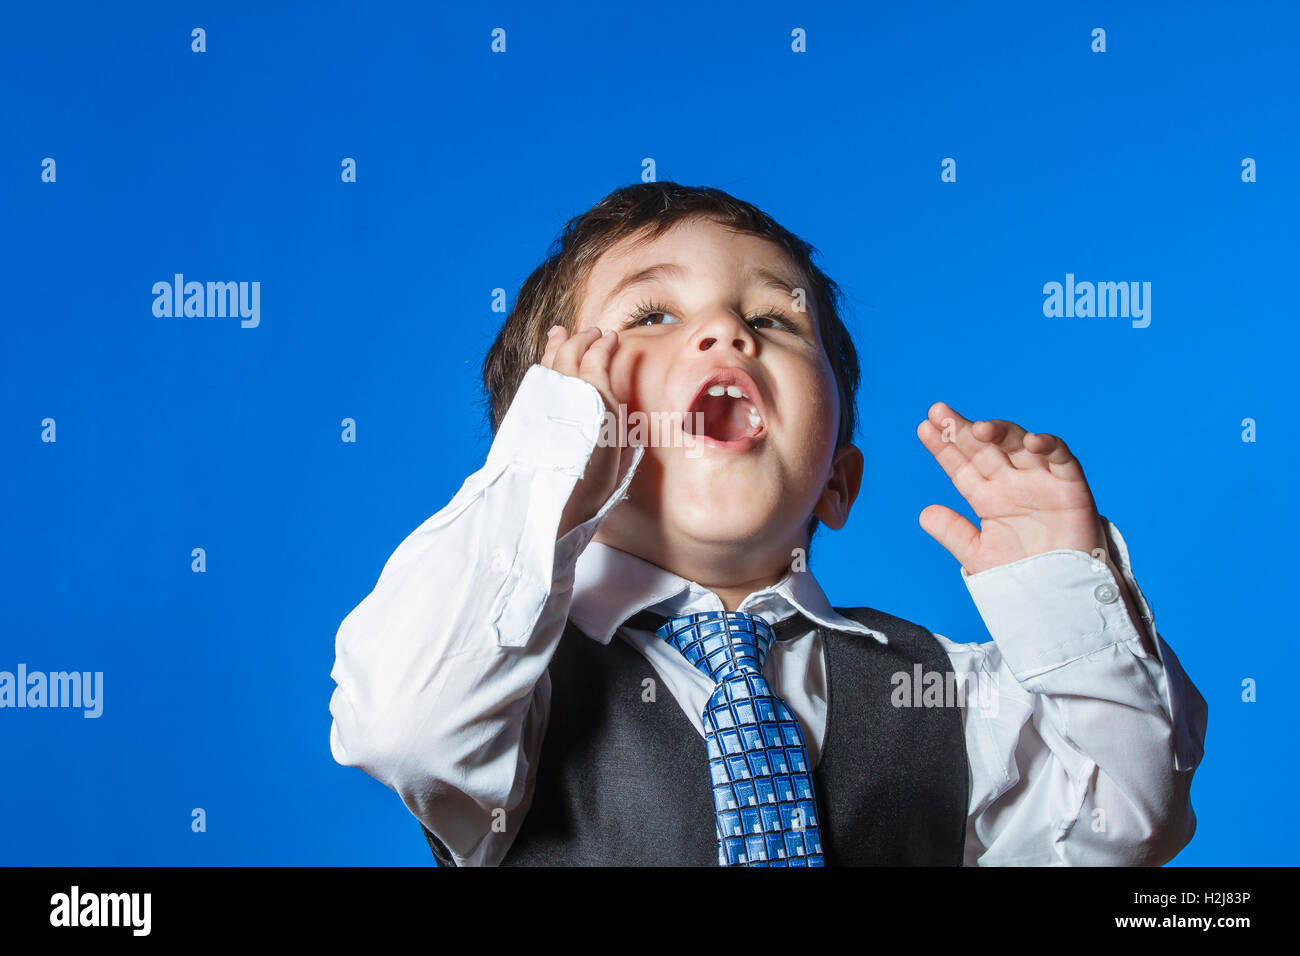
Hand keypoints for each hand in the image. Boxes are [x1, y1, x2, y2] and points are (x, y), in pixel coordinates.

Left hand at [540, 325, 626, 539]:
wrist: (550, 498)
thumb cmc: (590, 482)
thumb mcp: (618, 449)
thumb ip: (615, 418)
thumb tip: (613, 401)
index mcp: (596, 395)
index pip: (599, 356)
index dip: (605, 344)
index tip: (611, 338)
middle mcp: (568, 389)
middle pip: (573, 350)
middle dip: (584, 337)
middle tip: (592, 332)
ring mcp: (543, 396)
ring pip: (550, 359)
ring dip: (559, 342)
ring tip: (561, 332)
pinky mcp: (525, 408)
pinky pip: (537, 376)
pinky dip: (544, 362)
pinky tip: (546, 361)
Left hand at [915, 402, 1108, 574]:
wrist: (1060, 596)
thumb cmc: (1022, 575)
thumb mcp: (979, 556)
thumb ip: (954, 534)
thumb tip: (924, 514)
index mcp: (988, 497)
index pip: (961, 466)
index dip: (944, 447)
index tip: (923, 428)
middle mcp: (1011, 483)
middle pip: (984, 449)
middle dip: (962, 430)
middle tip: (939, 412)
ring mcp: (1040, 482)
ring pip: (1018, 445)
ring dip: (1001, 432)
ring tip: (979, 428)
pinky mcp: (1070, 487)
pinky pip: (1062, 459)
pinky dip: (1050, 446)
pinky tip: (1031, 441)